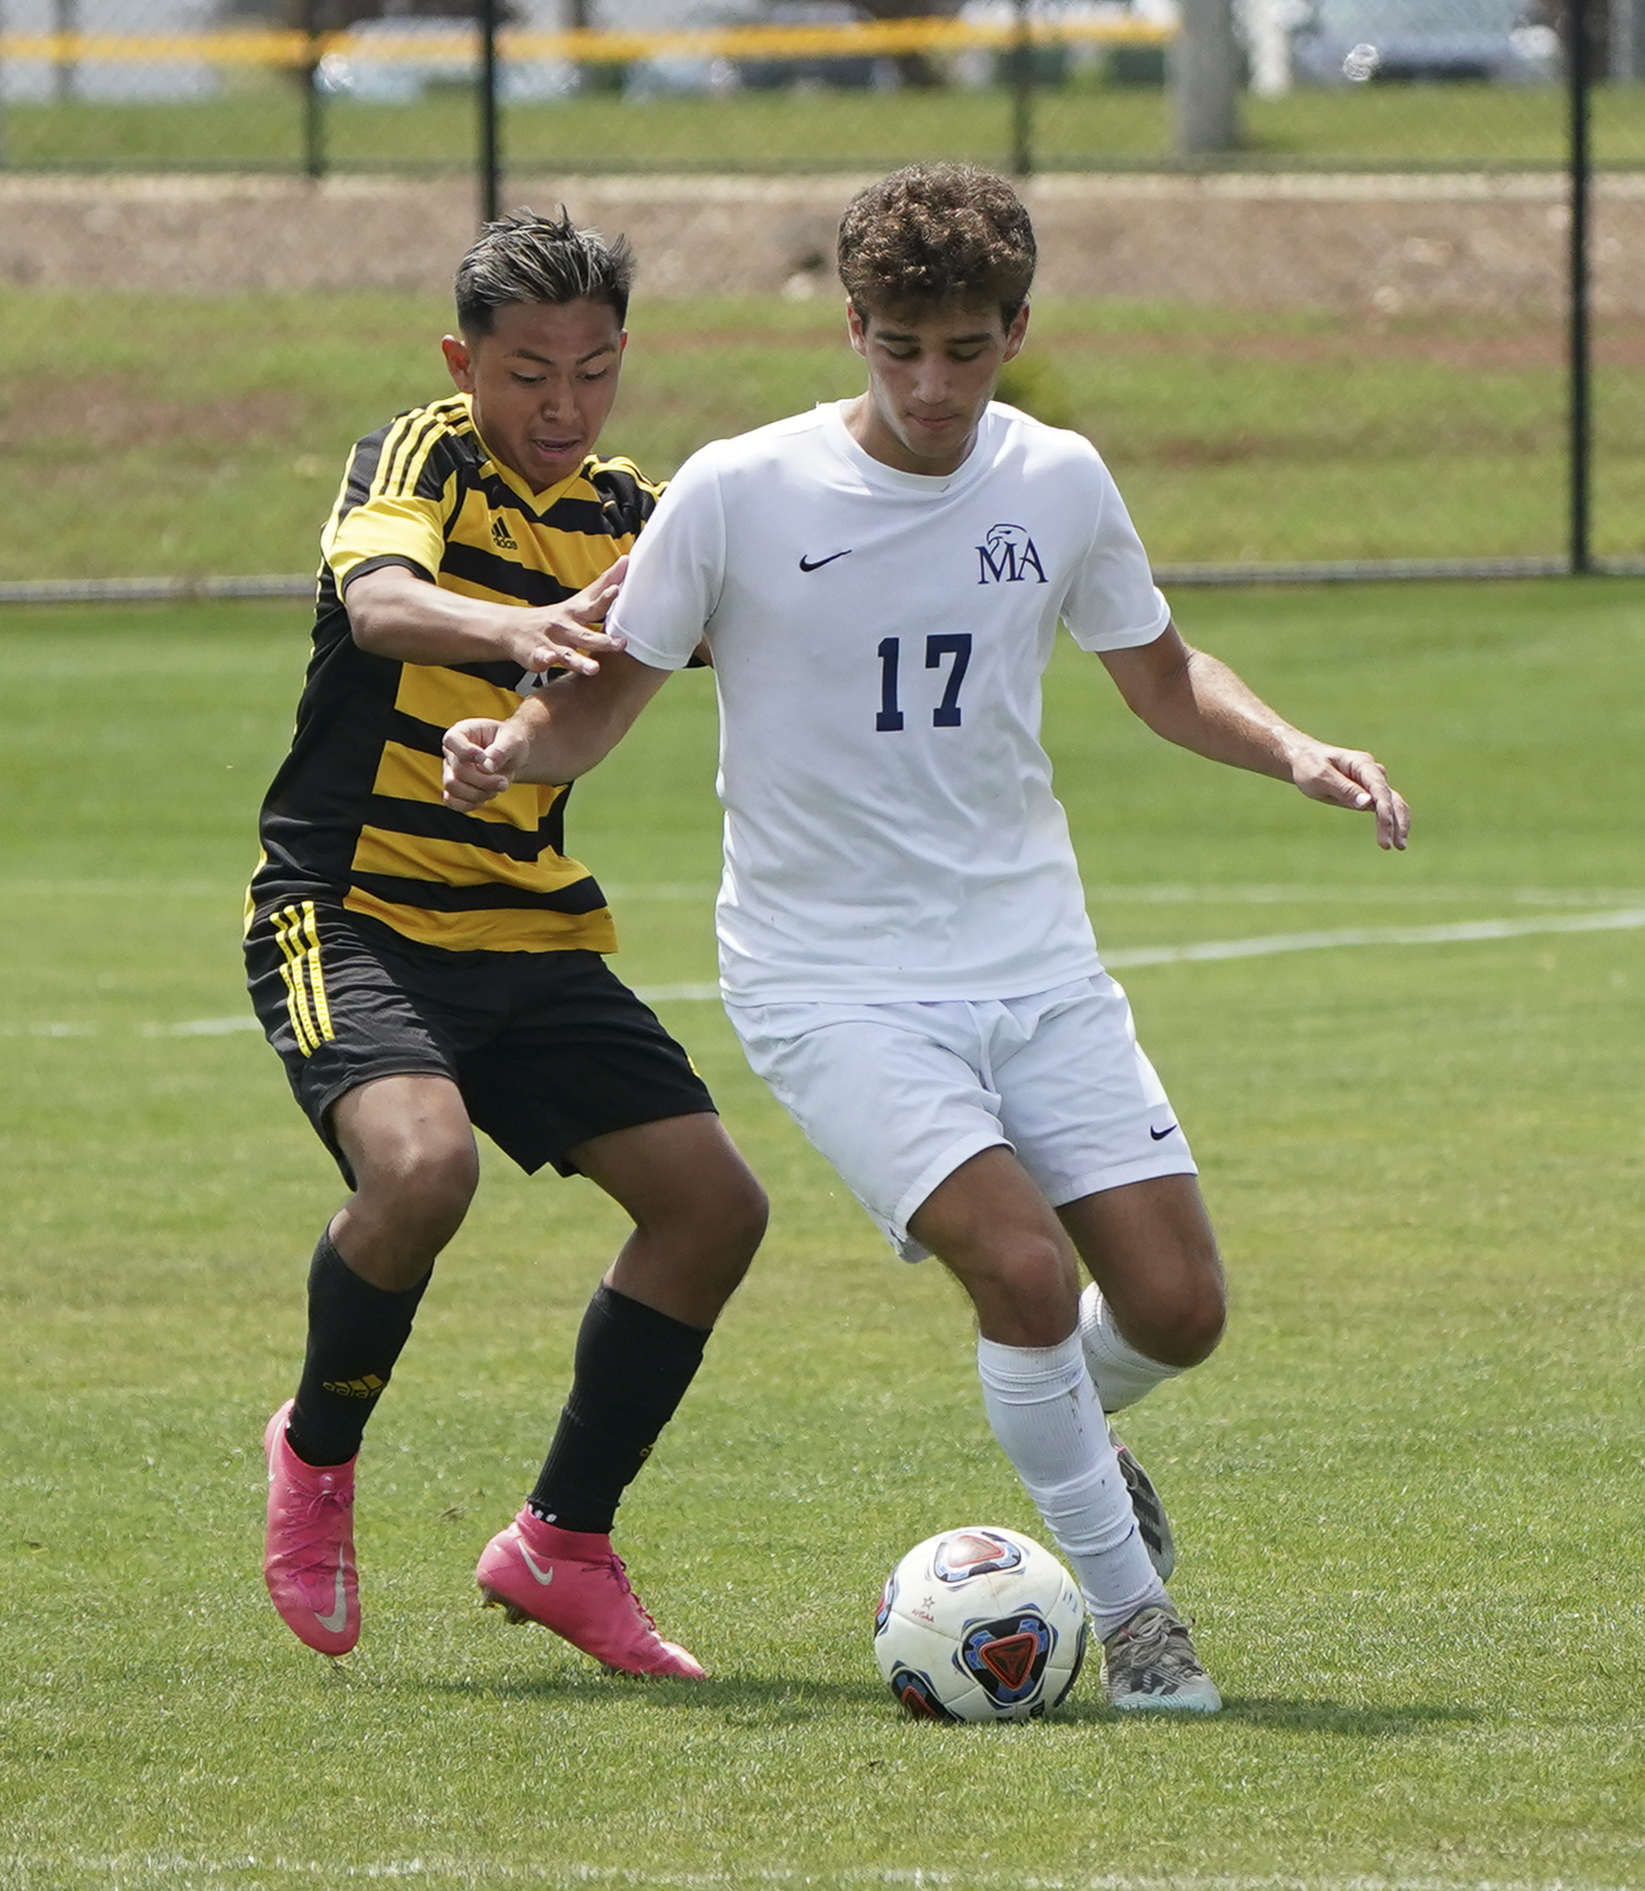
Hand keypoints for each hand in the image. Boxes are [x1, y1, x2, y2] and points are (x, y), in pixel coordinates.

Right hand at [443, 716, 527, 810]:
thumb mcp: (513, 741)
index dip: (467, 752)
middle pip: (458, 771)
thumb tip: (487, 767)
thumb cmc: (509, 744)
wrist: (511, 757)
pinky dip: (471, 803)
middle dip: (484, 781)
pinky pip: (452, 801)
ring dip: (479, 793)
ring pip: (453, 788)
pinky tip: (487, 796)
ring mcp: (450, 771)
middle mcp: (451, 752)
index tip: (484, 758)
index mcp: (461, 732)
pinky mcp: (453, 789)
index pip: (451, 740)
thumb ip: (501, 751)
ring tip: (497, 787)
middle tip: (503, 782)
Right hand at [509, 555, 628, 675]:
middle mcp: (564, 626)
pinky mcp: (536, 655)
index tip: (616, 588)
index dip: (605, 598)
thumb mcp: (580, 600)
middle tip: (621, 643)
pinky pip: (542, 659)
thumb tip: (627, 559)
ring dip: (580, 661)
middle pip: (586, 635)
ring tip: (594, 669)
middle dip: (603, 640)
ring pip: (568, 653)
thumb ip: (603, 584)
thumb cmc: (559, 616)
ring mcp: (550, 641)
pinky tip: (550, 659)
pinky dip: (545, 659)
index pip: (594, 605)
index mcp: (577, 613)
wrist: (514, 627)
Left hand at [1290, 742, 1410, 850]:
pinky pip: (1385, 808)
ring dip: (1398, 824)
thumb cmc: (1310, 766)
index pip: (1379, 788)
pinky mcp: (1368, 794)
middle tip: (1397, 846)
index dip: (1385, 810)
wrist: (1304, 760)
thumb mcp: (1320, 776)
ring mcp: (1372, 783)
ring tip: (1399, 847)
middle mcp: (1372, 772)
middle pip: (1391, 798)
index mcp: (1362, 764)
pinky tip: (1393, 839)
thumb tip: (1368, 803)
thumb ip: (1344, 789)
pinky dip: (1391, 822)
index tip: (1386, 829)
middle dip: (1396, 822)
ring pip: (1393, 804)